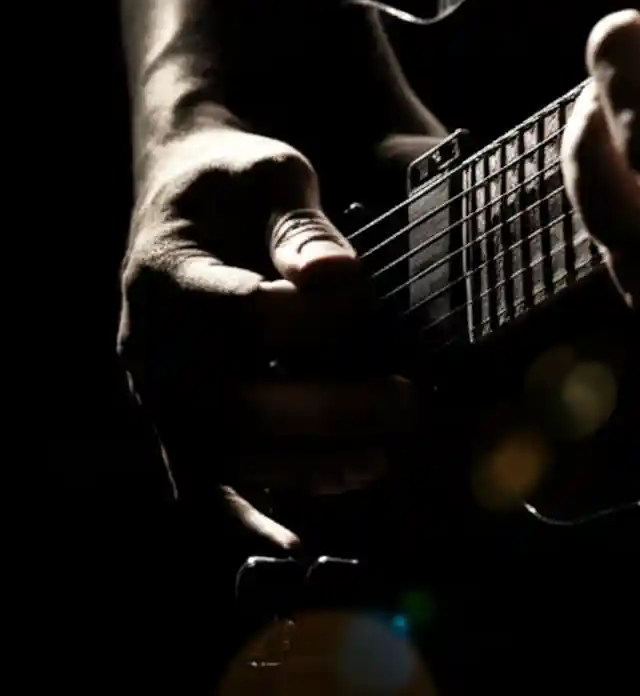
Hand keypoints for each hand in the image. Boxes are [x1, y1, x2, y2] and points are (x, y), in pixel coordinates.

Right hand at [119, 127, 414, 550]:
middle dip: (326, 412)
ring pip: (221, 454)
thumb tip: (338, 279)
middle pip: (230, 403)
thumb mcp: (270, 176)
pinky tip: (302, 543)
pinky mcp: (178, 419)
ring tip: (381, 456)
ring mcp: (159, 389)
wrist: (184, 196)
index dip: (312, 315)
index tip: (365, 294)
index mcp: (170, 270)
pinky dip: (252, 514)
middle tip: (405, 401)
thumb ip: (300, 227)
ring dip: (304, 467)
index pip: (241, 311)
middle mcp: (152, 342)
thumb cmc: (236, 182)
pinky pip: (208, 480)